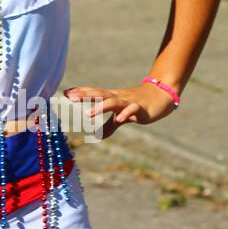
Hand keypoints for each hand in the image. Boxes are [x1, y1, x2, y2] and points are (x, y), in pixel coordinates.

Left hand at [63, 82, 177, 140]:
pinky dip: (126, 114)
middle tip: (71, 97)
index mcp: (112, 98)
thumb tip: (99, 136)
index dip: (81, 93)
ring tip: (88, 113)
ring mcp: (129, 102)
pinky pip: (133, 110)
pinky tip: (120, 119)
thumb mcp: (122, 116)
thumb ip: (110, 125)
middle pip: (100, 94)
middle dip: (85, 95)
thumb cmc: (139, 105)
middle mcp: (119, 98)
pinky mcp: (141, 108)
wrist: (162, 96)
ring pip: (113, 102)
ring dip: (101, 107)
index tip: (65, 94)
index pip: (94, 93)